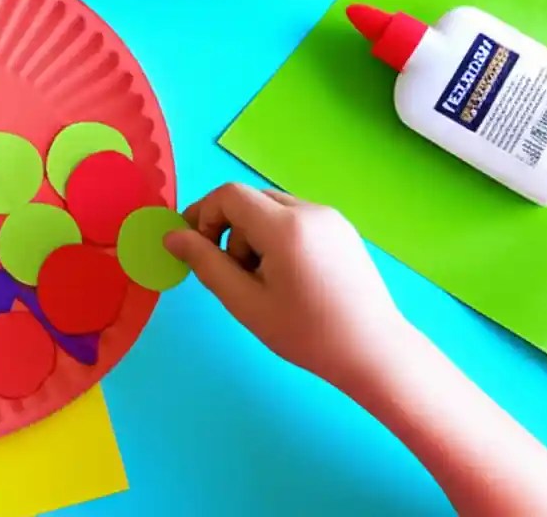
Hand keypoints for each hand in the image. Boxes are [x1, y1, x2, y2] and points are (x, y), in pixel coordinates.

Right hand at [163, 183, 411, 387]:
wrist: (374, 352)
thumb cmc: (307, 333)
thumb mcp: (246, 303)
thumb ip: (206, 264)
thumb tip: (172, 237)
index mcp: (285, 227)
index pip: (229, 195)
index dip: (203, 215)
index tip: (197, 250)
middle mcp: (309, 211)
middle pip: (250, 199)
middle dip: (228, 229)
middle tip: (233, 274)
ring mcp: (331, 218)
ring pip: (272, 209)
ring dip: (253, 234)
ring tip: (263, 280)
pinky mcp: (342, 230)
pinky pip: (295, 219)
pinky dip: (277, 237)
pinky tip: (288, 277)